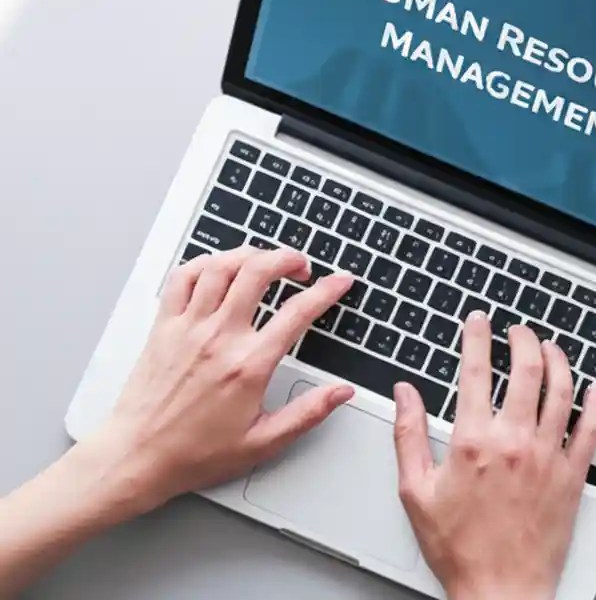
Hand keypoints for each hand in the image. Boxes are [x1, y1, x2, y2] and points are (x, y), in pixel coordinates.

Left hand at [85, 247, 355, 512]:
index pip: (298, 312)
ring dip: (249, 254)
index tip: (340, 282)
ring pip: (220, 266)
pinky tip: (218, 269)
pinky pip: (182, 277)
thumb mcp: (264, 441)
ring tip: (264, 260)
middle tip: (301, 267)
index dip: (327, 290)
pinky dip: (204, 263)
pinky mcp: (164, 327)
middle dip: (288, 259)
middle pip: (258, 272)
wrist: (137, 457)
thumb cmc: (194, 453)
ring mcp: (188, 328)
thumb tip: (341, 393)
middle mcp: (218, 338)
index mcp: (248, 365)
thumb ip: (308, 413)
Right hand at [393, 312, 595, 599]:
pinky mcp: (572, 476)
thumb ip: (408, 435)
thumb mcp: (416, 491)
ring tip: (550, 347)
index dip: (476, 338)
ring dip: (558, 360)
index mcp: (473, 442)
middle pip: (526, 369)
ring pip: (562, 391)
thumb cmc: (458, 548)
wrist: (500, 588)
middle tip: (517, 330)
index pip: (475, 371)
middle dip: (522, 339)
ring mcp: (548, 457)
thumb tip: (404, 393)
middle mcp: (514, 442)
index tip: (477, 322)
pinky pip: (592, 430)